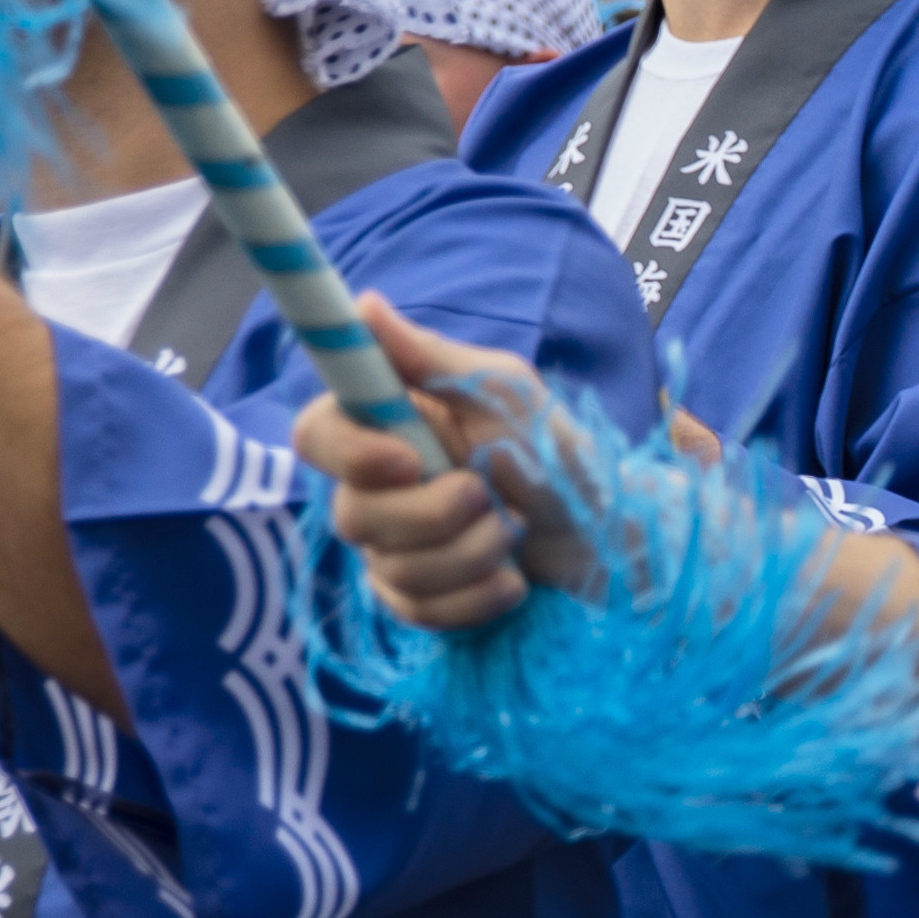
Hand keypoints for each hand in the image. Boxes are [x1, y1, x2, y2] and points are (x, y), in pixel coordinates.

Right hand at [294, 297, 587, 633]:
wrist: (604, 531)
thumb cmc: (553, 449)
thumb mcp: (504, 392)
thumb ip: (431, 358)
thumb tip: (364, 305)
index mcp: (384, 426)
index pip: (314, 436)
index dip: (350, 454)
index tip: (409, 460)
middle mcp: (375, 486)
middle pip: (354, 515)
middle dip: (436, 516)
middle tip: (491, 498)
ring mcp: (392, 546)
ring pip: (392, 569)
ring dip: (470, 554)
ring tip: (515, 530)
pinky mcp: (417, 596)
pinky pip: (417, 611)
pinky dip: (474, 599)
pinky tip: (512, 582)